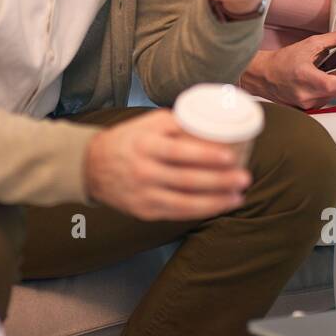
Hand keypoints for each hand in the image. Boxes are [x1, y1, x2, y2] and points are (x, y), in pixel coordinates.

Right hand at [83, 110, 251, 220]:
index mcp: (146, 146)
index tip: (230, 156)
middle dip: (220, 181)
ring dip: (216, 201)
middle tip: (244, 178)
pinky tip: (219, 205)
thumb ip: (178, 123)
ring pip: (185, 202)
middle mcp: (144, 172)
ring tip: (238, 196)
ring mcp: (144, 195)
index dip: (206, 156)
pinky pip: (177, 213)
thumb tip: (213, 122)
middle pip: (187, 180)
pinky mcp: (145, 211)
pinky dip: (201, 211)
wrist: (91, 167)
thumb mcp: (148, 123)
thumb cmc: (128, 140)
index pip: (180, 152)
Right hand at [241, 30, 335, 109]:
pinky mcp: (306, 109)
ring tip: (329, 69)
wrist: (261, 74)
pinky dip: (327, 88)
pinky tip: (320, 78)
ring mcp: (307, 105)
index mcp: (310, 80)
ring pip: (335, 95)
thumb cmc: (281, 60)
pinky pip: (325, 99)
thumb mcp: (310, 44)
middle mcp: (309, 96)